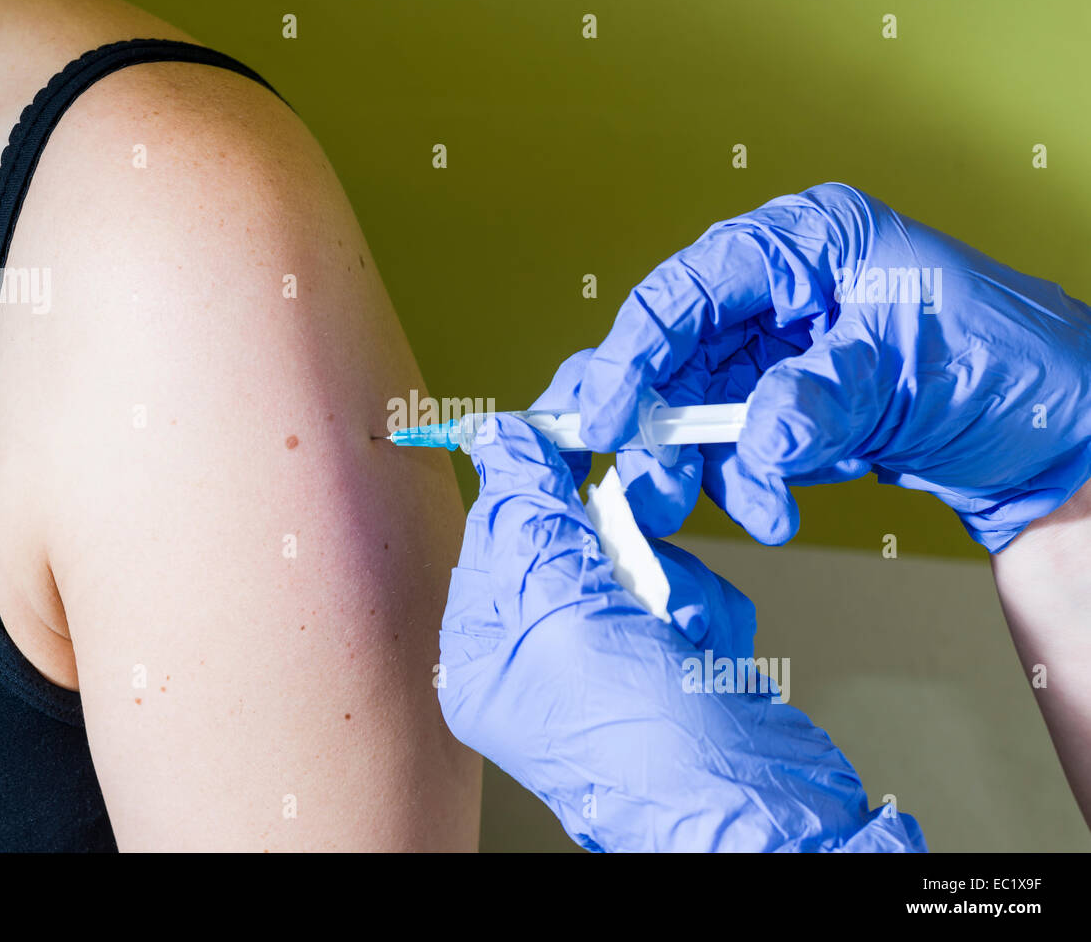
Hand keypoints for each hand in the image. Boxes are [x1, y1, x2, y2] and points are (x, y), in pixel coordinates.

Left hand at [438, 414, 925, 851]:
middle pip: (568, 541)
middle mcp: (538, 660)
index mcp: (487, 657)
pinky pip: (683, 591)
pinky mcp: (669, 660)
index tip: (574, 435)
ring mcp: (607, 662)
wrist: (763, 814)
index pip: (493, 534)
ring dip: (672, 583)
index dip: (535, 484)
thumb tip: (500, 439)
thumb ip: (531, 517)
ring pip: (635, 556)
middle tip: (641, 579)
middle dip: (621, 548)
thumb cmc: (652, 744)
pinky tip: (708, 654)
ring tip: (680, 635)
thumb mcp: (569, 614)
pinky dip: (707, 612)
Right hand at [569, 182, 1090, 550]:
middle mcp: (776, 294)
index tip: (605, 417)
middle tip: (656, 489)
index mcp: (803, 243)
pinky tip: (779, 505)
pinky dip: (747, 486)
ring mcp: (778, 355)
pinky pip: (734, 451)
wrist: (1060, 438)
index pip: (689, 288)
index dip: (633, 351)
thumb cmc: (1011, 362)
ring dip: (711, 473)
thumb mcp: (914, 365)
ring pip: (694, 413)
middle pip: (674, 357)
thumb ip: (823, 396)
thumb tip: (757, 439)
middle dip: (660, 429)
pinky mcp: (785, 409)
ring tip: (763, 512)